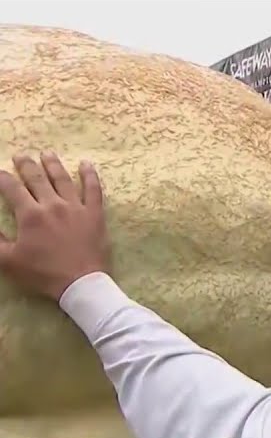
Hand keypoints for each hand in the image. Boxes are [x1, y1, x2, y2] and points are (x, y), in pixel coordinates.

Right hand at [0, 152, 108, 300]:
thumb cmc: (43, 273)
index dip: (2, 178)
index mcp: (30, 215)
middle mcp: (52, 205)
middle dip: (26, 165)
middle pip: (37, 178)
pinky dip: (90, 175)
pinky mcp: (95, 214)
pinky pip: (94, 190)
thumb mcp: (8, 260)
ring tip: (47, 153)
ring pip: (63, 179)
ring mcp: (76, 208)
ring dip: (53, 164)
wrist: (81, 283)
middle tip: (21, 156)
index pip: (11, 188)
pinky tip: (86, 164)